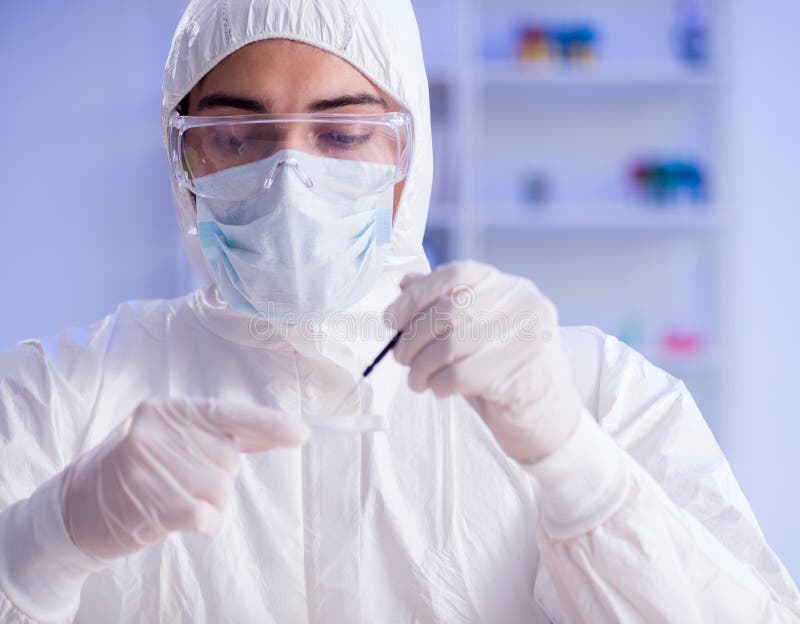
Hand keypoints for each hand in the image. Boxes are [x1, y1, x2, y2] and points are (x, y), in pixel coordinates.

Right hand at [61, 397, 308, 559]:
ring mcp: (152, 467)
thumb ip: (223, 433)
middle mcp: (159, 431)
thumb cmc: (134, 470)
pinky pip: (208, 514)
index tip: (302, 433)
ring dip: (208, 501)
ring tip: (171, 497)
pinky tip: (180, 517)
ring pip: (221, 488)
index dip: (268, 424)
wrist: (76, 509)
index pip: (228, 413)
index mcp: (167, 409)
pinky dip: (204, 521)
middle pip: (229, 459)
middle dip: (217, 475)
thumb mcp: (171, 437)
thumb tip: (284, 431)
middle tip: (179, 480)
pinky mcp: (152, 504)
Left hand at [385, 261, 583, 463]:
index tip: (391, 320)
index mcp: (511, 286)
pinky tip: (439, 390)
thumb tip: (406, 283)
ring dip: (421, 366)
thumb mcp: (475, 332)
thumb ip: (444, 304)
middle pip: (449, 311)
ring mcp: (526, 338)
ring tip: (417, 379)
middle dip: (414, 337)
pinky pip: (459, 375)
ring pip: (450, 345)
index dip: (416, 296)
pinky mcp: (520, 373)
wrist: (548, 420)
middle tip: (402, 358)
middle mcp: (523, 305)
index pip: (456, 274)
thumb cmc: (504, 372)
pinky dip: (438, 384)